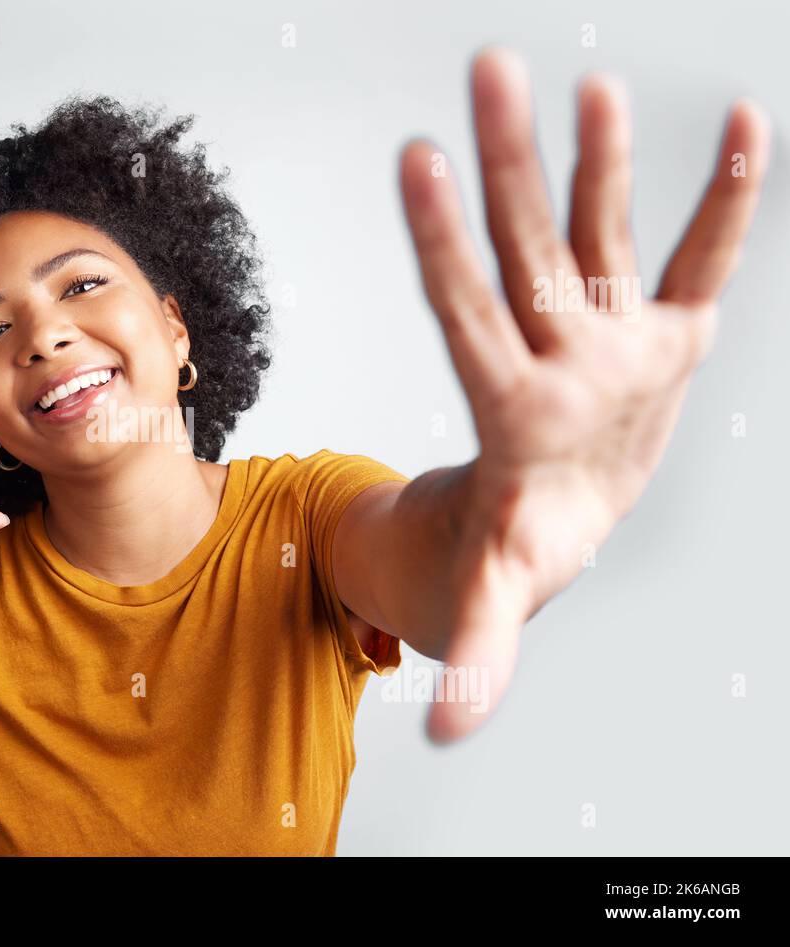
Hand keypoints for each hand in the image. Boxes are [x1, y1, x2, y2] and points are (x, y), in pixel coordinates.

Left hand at [398, 48, 770, 742]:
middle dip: (511, 164)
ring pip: (599, 233)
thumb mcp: (500, 596)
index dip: (441, 240)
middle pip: (526, 247)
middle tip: (489, 67)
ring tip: (595, 84)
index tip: (413, 159)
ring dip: (600, 160)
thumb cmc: (521, 544)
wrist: (560, 508)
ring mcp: (606, 334)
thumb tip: (444, 737)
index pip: (465, 307)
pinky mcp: (663, 334)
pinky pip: (698, 258)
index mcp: (508, 403)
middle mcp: (552, 351)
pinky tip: (742, 128)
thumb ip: (479, 653)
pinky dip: (724, 203)